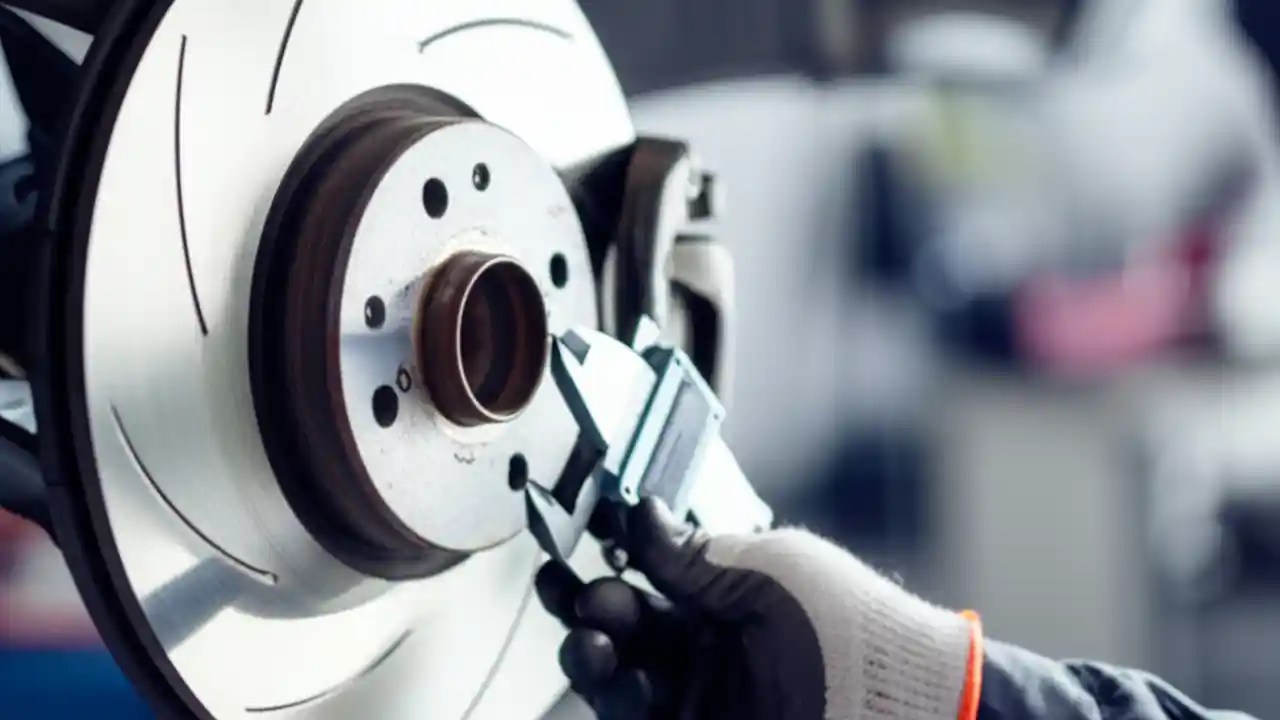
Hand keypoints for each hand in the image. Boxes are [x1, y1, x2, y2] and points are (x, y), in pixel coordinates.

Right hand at [536, 499, 980, 719]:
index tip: (570, 554)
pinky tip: (616, 679)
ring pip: (617, 679)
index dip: (604, 565)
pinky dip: (614, 701)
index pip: (644, 577)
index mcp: (722, 595)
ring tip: (592, 644)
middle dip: (588, 610)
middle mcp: (705, 646)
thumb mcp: (769, 570)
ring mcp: (701, 696)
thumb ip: (694, 551)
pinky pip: (635, 719)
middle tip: (577, 598)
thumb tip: (641, 511)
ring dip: (591, 657)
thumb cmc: (849, 624)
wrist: (897, 700)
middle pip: (621, 628)